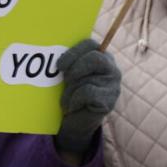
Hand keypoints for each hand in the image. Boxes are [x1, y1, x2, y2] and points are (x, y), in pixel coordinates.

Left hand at [55, 39, 120, 160]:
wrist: (74, 123)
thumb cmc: (70, 94)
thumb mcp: (69, 75)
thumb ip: (69, 62)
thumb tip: (54, 54)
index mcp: (101, 56)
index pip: (90, 44)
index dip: (73, 52)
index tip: (59, 65)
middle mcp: (111, 68)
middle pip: (94, 58)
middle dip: (74, 70)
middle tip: (65, 81)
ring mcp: (113, 84)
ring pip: (87, 78)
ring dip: (71, 90)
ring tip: (69, 99)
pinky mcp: (110, 100)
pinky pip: (87, 93)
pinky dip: (75, 100)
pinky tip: (73, 107)